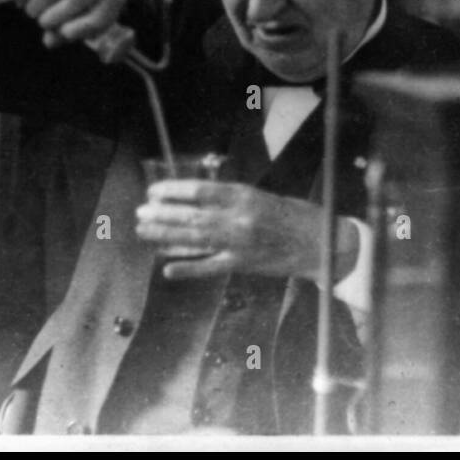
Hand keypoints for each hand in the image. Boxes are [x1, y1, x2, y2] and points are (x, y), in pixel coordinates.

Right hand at [11, 0, 128, 53]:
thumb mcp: (83, 11)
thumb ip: (68, 30)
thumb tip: (50, 41)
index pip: (100, 18)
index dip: (79, 31)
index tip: (63, 33)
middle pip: (73, 4)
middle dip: (50, 19)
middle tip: (41, 21)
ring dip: (35, 6)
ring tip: (32, 10)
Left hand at [136, 179, 359, 281]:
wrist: (319, 242)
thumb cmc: (291, 214)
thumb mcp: (260, 196)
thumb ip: (231, 198)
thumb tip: (196, 198)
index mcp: (243, 195)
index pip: (199, 191)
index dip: (173, 191)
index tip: (154, 191)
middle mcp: (238, 218)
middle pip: (191, 216)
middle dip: (162, 215)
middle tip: (141, 213)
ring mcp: (238, 243)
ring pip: (194, 240)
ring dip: (165, 237)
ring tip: (144, 233)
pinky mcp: (241, 265)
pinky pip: (208, 267)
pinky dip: (187, 269)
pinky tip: (167, 269)